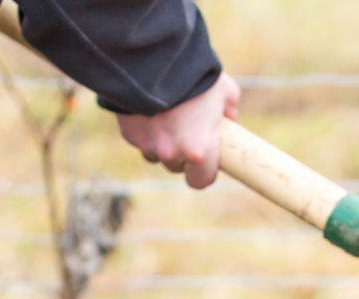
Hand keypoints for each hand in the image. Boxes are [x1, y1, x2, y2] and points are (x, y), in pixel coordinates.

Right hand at [116, 73, 240, 189]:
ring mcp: (148, 145)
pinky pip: (139, 138)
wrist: (156, 58)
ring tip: (166, 115)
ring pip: (155, 154)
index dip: (202, 172)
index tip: (204, 161)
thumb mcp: (224, 89)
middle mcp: (172, 153)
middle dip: (181, 153)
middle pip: (176, 166)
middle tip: (186, 129)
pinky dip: (144, 128)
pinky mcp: (129, 133)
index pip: (200, 181)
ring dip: (161, 142)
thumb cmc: (196, 75)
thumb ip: (229, 108)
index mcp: (200, 151)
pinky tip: (149, 107)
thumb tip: (228, 119)